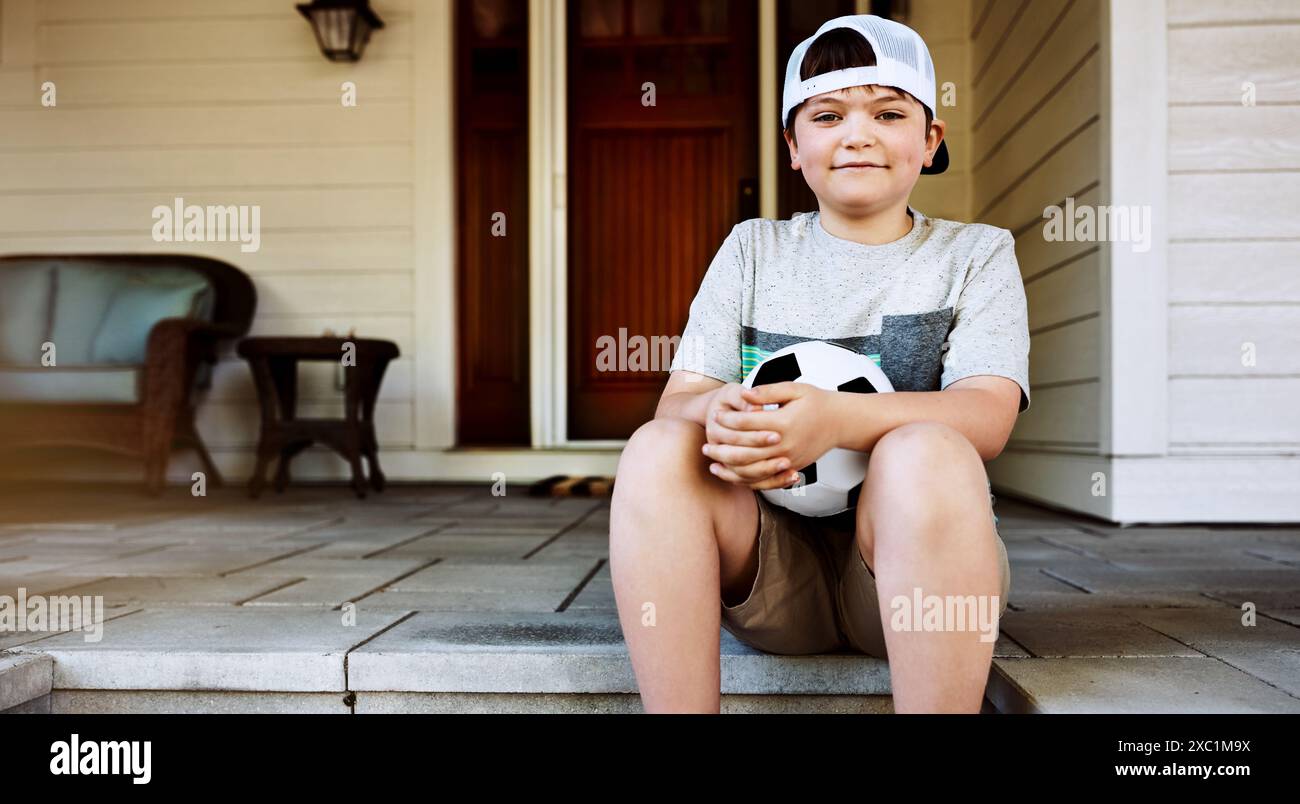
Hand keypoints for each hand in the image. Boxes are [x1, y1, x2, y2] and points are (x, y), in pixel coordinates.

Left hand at [704, 382, 840, 490]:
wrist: (840, 422)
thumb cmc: (816, 401)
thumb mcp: (795, 388)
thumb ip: (768, 391)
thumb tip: (744, 394)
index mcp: (784, 423)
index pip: (748, 423)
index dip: (728, 418)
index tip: (715, 413)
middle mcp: (785, 445)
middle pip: (745, 451)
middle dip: (721, 447)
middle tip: (704, 443)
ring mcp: (788, 460)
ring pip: (751, 469)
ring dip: (728, 466)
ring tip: (711, 459)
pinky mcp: (790, 468)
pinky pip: (763, 480)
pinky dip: (743, 479)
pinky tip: (728, 474)